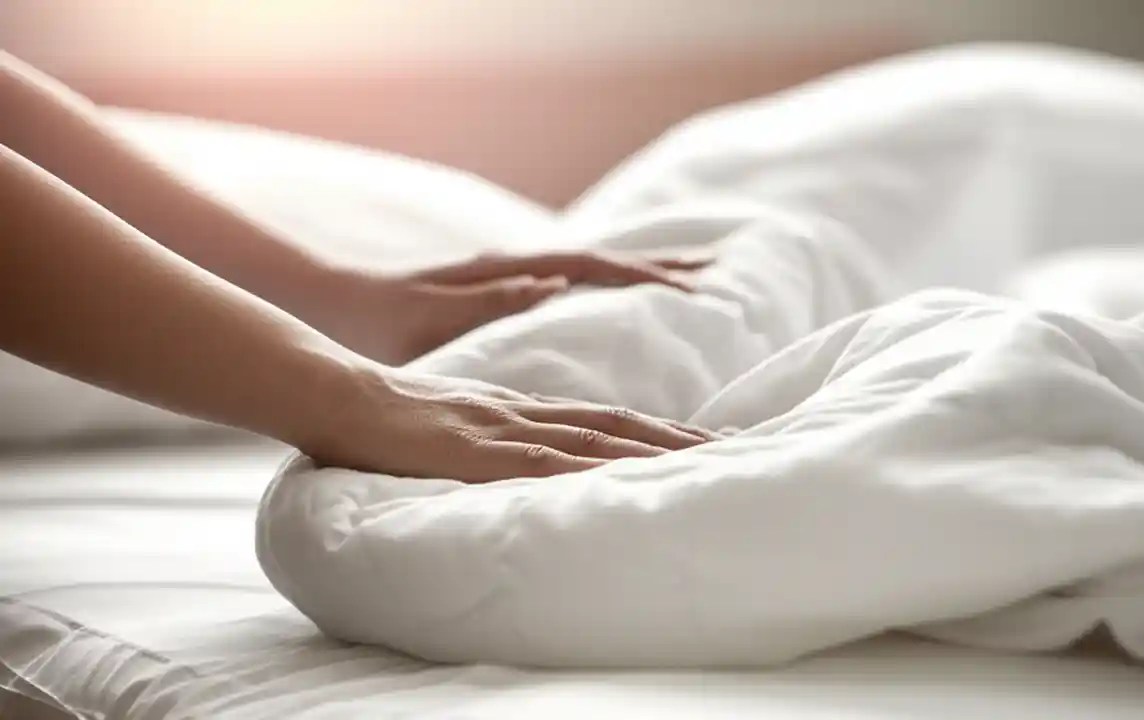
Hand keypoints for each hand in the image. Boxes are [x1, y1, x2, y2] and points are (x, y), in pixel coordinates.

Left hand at [305, 250, 709, 364]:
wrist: (337, 306)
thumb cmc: (378, 318)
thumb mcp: (429, 315)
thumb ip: (492, 298)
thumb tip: (554, 280)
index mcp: (508, 272)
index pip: (589, 266)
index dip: (642, 274)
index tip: (691, 283)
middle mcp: (517, 270)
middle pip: (602, 262)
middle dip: (658, 266)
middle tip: (716, 271)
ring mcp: (513, 281)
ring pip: (591, 274)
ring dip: (640, 275)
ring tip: (689, 280)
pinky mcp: (506, 295)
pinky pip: (572, 291)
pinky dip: (609, 291)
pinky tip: (621, 304)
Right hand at [307, 369, 717, 481]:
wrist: (335, 393)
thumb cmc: (387, 418)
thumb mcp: (456, 427)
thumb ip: (497, 441)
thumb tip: (533, 465)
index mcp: (522, 411)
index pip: (608, 420)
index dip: (663, 431)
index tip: (711, 443)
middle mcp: (525, 414)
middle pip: (619, 425)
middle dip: (681, 439)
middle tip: (741, 450)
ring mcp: (501, 429)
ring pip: (593, 440)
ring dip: (653, 453)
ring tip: (708, 465)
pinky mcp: (472, 449)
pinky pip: (538, 462)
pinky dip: (587, 472)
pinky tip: (621, 481)